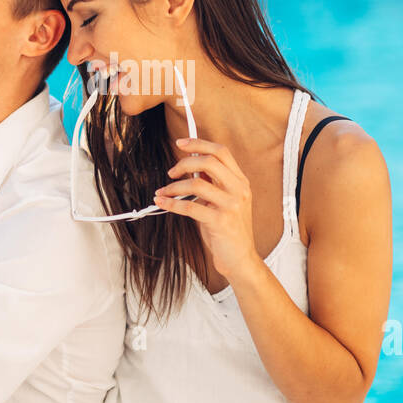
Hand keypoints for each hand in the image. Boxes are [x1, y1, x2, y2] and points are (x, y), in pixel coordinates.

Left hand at [154, 137, 259, 280]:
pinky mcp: (221, 221)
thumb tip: (189, 166)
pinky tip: (162, 203)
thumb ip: (212, 183)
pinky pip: (190, 206)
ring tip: (163, 192)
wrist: (240, 258)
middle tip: (171, 172)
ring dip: (174, 186)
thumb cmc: (228, 229)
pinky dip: (171, 203)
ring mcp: (232, 205)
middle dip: (184, 163)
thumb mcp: (224, 201)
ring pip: (196, 183)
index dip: (199, 143)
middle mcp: (239, 190)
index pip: (221, 151)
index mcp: (241, 181)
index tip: (181, 143)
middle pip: (209, 161)